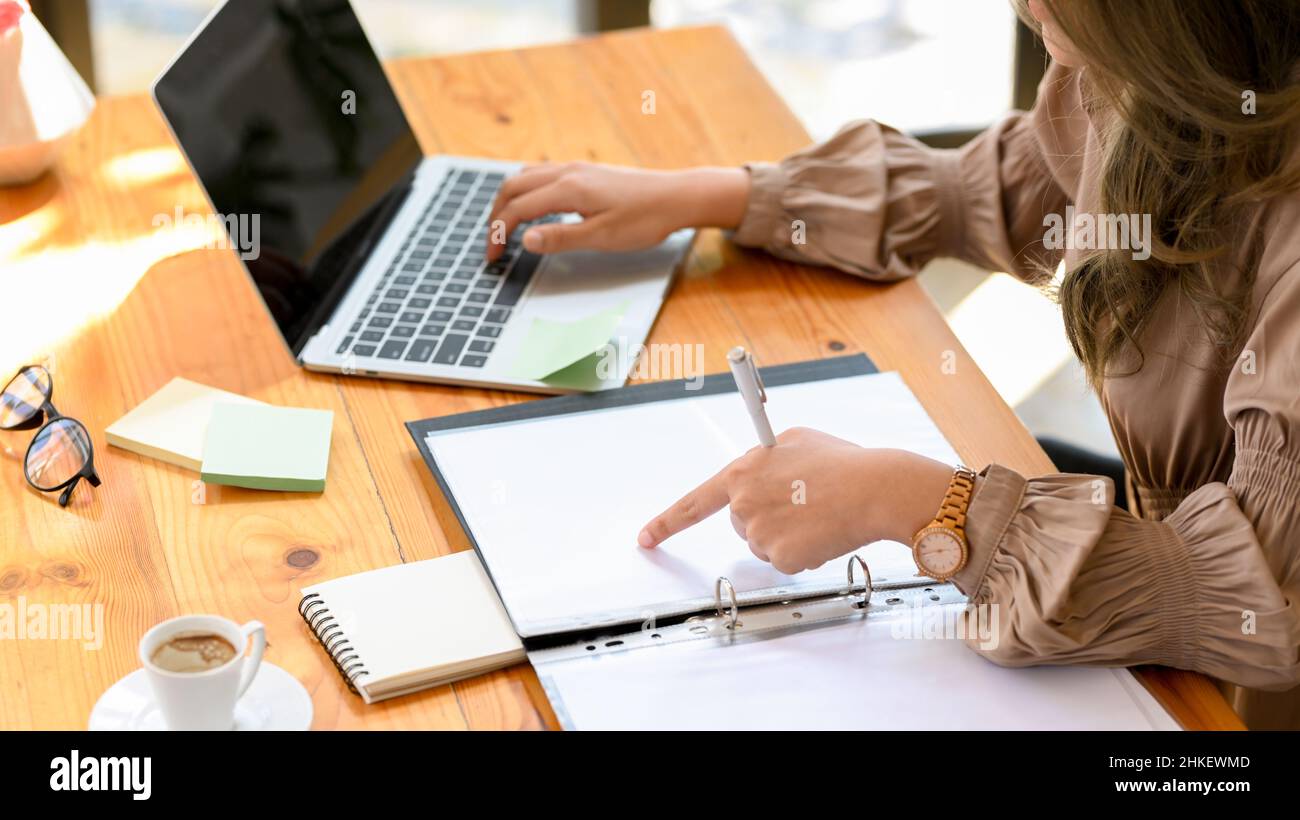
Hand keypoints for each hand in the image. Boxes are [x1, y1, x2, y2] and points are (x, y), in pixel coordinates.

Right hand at [485, 163, 749, 260]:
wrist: (675, 197)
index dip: (498, 234)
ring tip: (504, 225)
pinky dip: (525, 190)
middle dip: (495, 215)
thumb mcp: (602, 237)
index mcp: (568, 189)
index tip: (492, 256)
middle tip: (492, 243)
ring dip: (508, 199)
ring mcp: (576, 168)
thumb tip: (524, 240)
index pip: (517, 209)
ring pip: (526, 176)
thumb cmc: (644, 220)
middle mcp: (567, 172)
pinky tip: (532, 206)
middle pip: (513, 187)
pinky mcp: (586, 170)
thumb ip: (561, 238)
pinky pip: (542, 173)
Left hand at [637, 428, 954, 574]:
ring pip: (763, 544)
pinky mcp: (782, 556)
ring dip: (787, 535)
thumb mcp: (794, 441)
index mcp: (742, 471)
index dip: (666, 522)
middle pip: (740, 523)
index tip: (644, 538)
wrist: (874, 487)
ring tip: (817, 513)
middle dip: (765, 517)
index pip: (694, 502)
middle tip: (801, 501)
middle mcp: (742, 503)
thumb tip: (762, 472)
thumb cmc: (841, 463)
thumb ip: (766, 458)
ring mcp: (759, 532)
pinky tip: (822, 532)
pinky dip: (804, 552)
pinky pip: (786, 561)